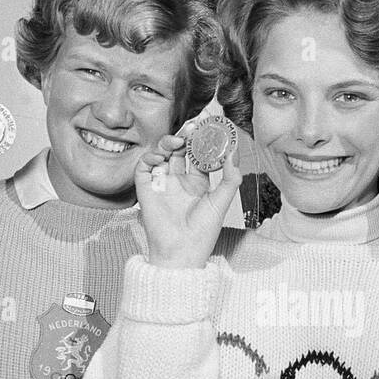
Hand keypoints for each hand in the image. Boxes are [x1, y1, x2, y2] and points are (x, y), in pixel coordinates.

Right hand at [136, 129, 241, 269]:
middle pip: (179, 150)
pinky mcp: (146, 189)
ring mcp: (162, 184)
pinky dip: (149, 157)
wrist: (182, 252)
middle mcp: (179, 181)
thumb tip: (234, 152)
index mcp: (197, 183)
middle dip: (185, 136)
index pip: (198, 155)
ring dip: (168, 143)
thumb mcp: (222, 201)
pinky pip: (144, 167)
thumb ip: (231, 177)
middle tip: (192, 127)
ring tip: (178, 141)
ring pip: (161, 154)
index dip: (202, 141)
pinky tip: (160, 157)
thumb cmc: (202, 233)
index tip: (209, 129)